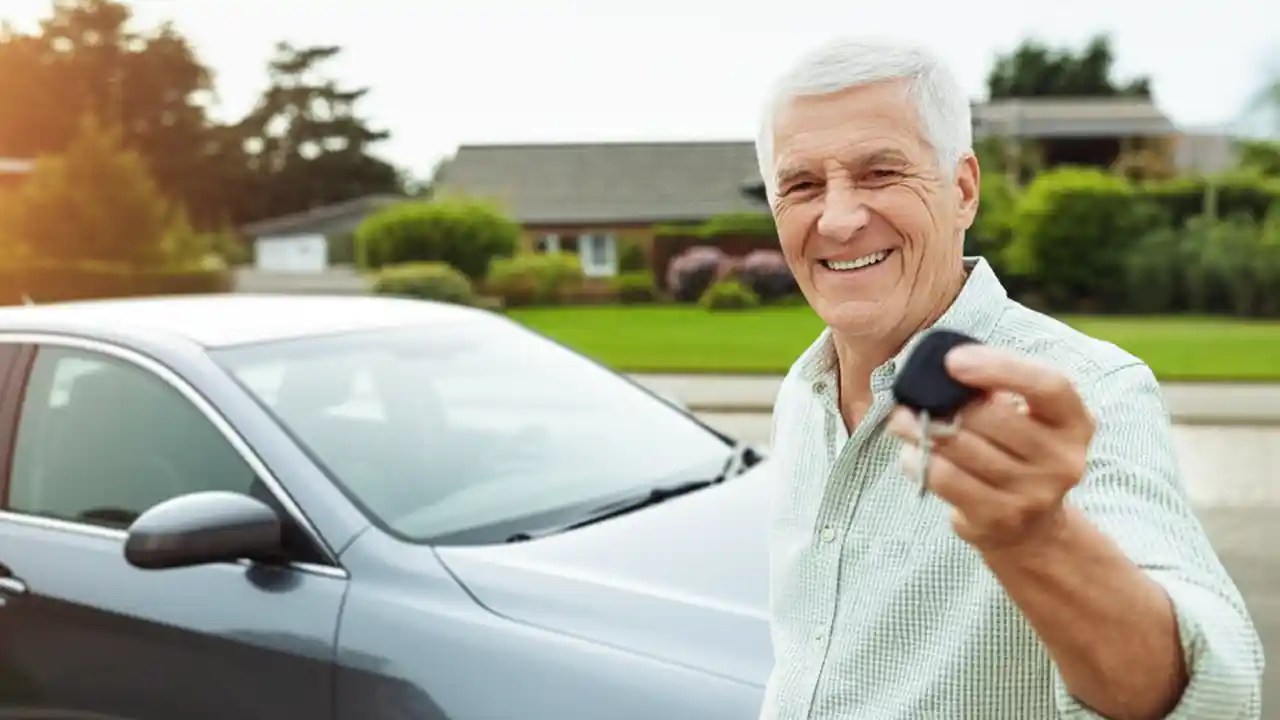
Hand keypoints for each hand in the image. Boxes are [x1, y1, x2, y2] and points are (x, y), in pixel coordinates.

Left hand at [887, 344, 1095, 554]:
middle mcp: (1061, 460)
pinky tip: (911, 452)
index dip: (1001, 368)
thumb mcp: (1029, 419)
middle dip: (947, 401)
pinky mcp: (997, 518)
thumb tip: (945, 368)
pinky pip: (945, 479)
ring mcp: (1031, 494)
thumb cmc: (1019, 454)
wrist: (1032, 529)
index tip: (953, 360)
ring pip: (962, 447)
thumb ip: (1001, 392)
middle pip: (995, 418)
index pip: (1049, 386)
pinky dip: (919, 460)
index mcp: (1074, 423)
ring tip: (900, 419)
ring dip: (920, 428)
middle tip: (915, 393)